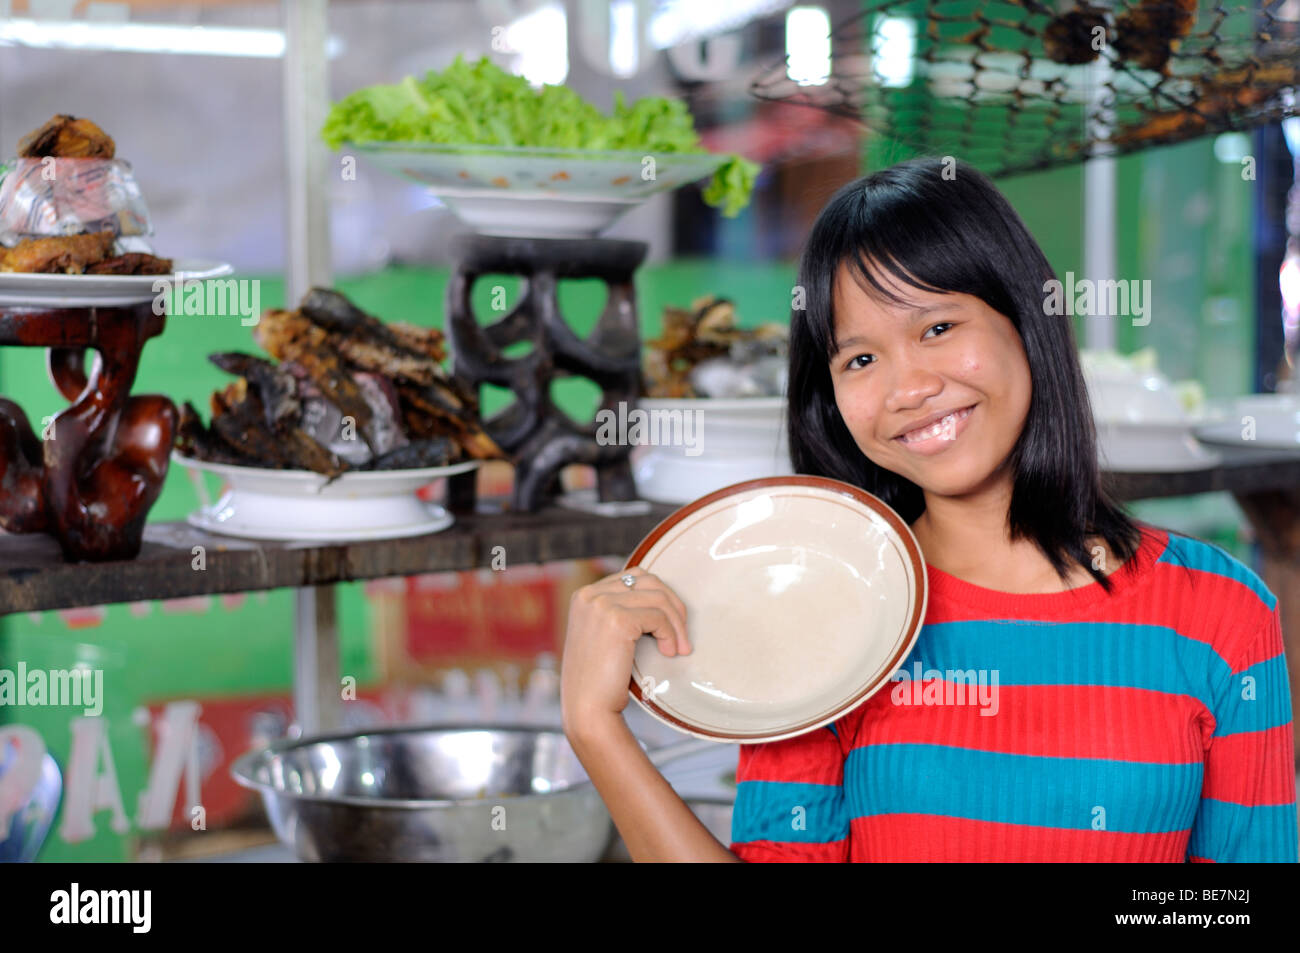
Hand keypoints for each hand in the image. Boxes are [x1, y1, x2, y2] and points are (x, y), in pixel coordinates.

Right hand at [560, 566, 689, 736]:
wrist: (587, 709)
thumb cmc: (599, 680)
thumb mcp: (603, 635)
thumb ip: (619, 612)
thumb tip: (660, 598)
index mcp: (585, 595)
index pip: (634, 577)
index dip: (660, 596)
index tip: (671, 621)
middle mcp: (590, 595)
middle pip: (649, 581)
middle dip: (673, 605)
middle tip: (682, 635)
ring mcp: (601, 605)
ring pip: (658, 598)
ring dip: (676, 624)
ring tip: (679, 648)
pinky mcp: (617, 620)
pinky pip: (659, 617)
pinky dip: (670, 634)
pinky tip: (668, 652)